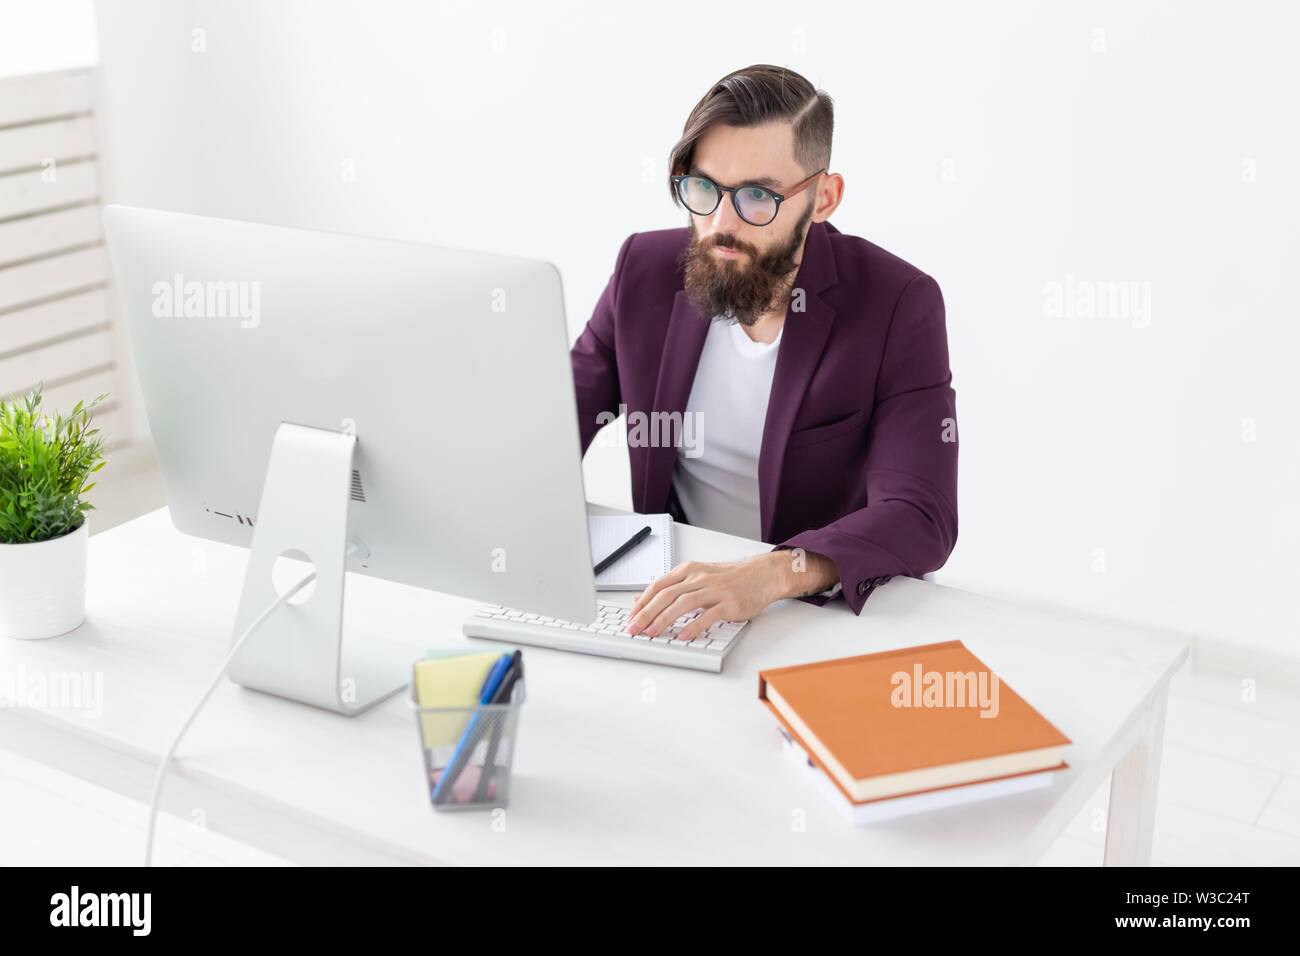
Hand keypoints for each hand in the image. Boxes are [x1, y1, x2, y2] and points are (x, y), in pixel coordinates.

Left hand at [626, 551, 816, 641]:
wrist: (761, 575)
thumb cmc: (729, 578)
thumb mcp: (697, 575)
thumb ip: (672, 586)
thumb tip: (642, 598)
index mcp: (689, 570)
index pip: (658, 585)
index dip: (642, 602)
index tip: (630, 617)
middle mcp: (699, 578)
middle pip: (667, 594)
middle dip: (647, 612)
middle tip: (634, 628)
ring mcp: (714, 590)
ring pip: (683, 603)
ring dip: (664, 619)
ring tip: (652, 633)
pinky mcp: (729, 603)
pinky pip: (708, 615)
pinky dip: (693, 626)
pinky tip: (683, 635)